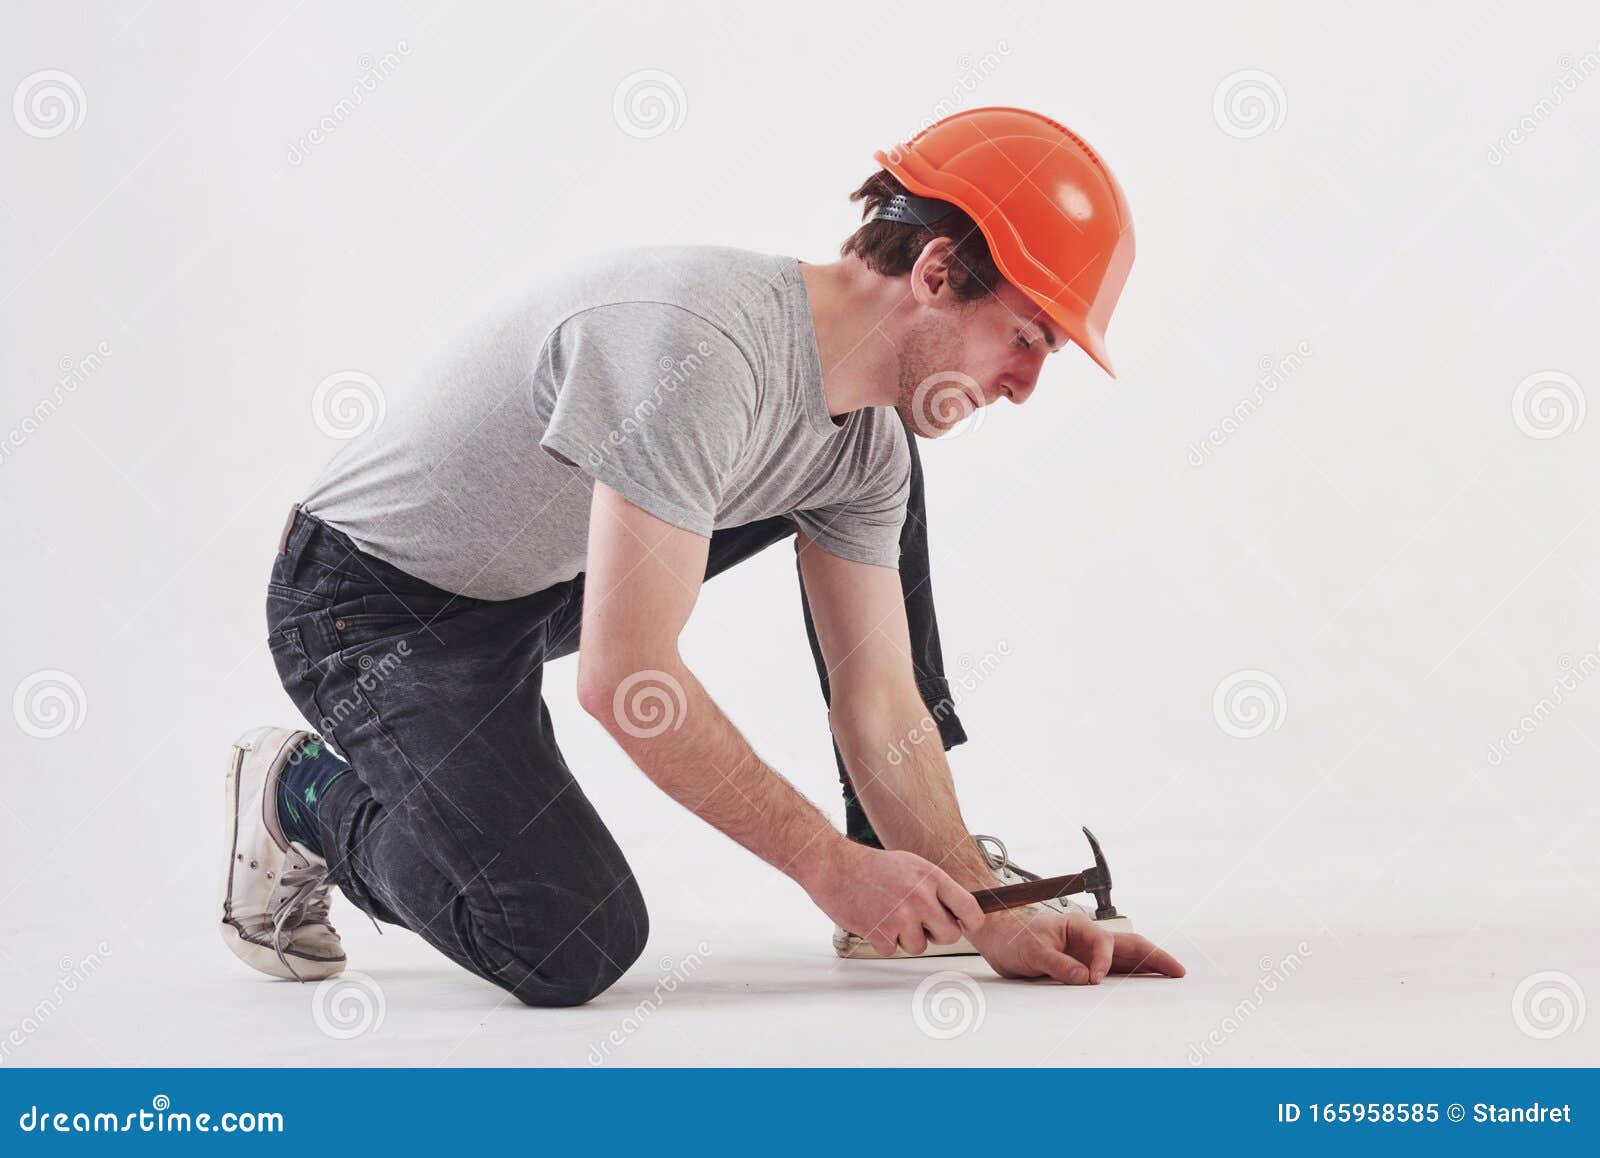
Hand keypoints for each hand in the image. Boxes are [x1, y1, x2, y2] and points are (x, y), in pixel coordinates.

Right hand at [800, 838, 984, 956]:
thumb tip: (958, 910)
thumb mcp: (912, 865)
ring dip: (905, 938)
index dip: (972, 922)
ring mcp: (901, 916)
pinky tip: (873, 920)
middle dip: (936, 934)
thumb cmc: (872, 866)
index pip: (969, 908)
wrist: (835, 866)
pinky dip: (882, 940)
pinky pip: (891, 950)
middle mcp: (920, 897)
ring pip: (919, 946)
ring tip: (889, 915)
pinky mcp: (881, 932)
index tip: (966, 925)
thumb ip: (935, 887)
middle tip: (920, 923)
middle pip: (950, 935)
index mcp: (932, 877)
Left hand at [970, 907, 1185, 983]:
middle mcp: (1088, 937)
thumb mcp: (1032, 951)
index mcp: (1078, 926)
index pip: (1102, 943)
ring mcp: (1090, 950)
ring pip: (1127, 956)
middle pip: (1129, 944)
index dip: (1102, 962)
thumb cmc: (1014, 939)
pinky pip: (1115, 969)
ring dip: (1149, 966)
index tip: (1094, 980)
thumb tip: (1084, 978)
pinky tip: (1145, 985)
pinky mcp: (1086, 964)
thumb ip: (1058, 964)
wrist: (1000, 939)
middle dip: (1154, 956)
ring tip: (1172, 976)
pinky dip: (1132, 975)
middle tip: (1177, 971)